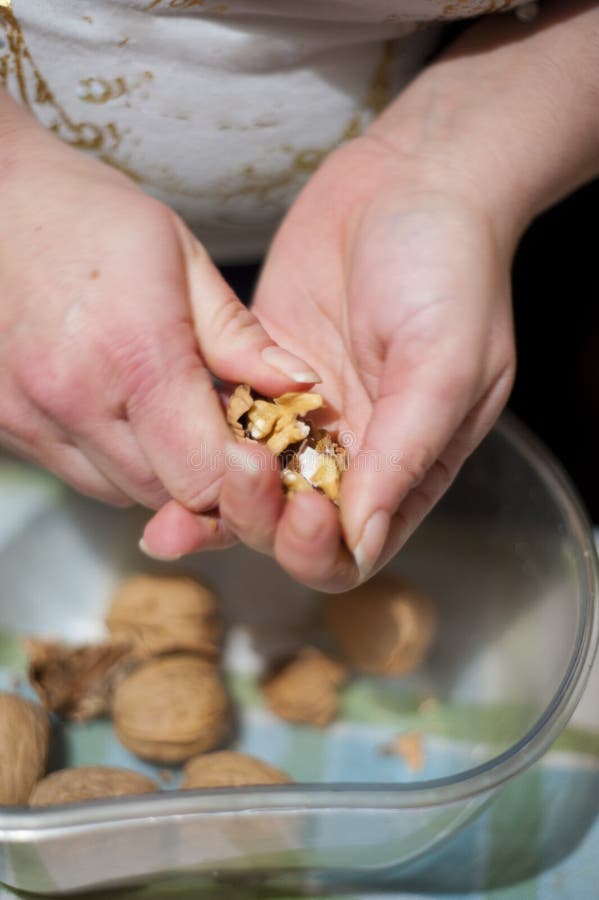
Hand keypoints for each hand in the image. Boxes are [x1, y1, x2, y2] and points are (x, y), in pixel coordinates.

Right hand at [0, 95, 318, 551]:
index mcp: (134, 351)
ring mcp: (30, 418)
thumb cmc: (90, 218)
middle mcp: (74, 398)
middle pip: (166, 495)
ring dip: (158, 469)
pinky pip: (78, 475)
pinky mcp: (5, 426)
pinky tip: (117, 408)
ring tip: (165, 411)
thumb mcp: (180, 256)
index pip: (203, 474)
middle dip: (203, 473)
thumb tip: (303, 386)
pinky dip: (111, 460)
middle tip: (215, 425)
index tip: (257, 442)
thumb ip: (240, 335)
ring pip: (121, 493)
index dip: (241, 472)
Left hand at [215, 135, 515, 588]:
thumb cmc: (451, 268)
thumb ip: (406, 452)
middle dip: (258, 519)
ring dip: (210, 494)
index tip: (304, 511)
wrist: (409, 179)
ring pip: (241, 483)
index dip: (320, 550)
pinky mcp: (254, 373)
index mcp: (403, 465)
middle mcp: (346, 451)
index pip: (353, 547)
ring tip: (177, 483)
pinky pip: (216, 422)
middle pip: (286, 526)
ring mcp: (296, 414)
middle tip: (242, 474)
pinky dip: (190, 437)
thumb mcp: (447, 363)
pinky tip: (160, 437)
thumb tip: (361, 537)